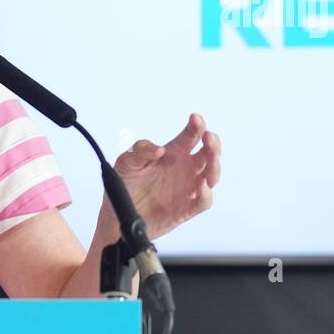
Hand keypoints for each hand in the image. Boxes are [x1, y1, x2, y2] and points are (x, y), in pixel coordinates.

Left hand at [109, 113, 221, 240]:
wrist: (118, 214)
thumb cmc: (126, 184)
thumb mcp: (127, 162)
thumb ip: (140, 151)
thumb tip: (160, 150)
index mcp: (174, 153)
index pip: (191, 136)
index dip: (196, 126)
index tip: (195, 118)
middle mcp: (185, 168)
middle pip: (208, 153)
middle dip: (213, 144)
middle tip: (208, 137)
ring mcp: (188, 187)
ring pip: (211, 175)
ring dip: (215, 166)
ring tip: (211, 158)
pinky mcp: (187, 208)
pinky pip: (203, 202)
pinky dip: (206, 195)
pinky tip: (202, 188)